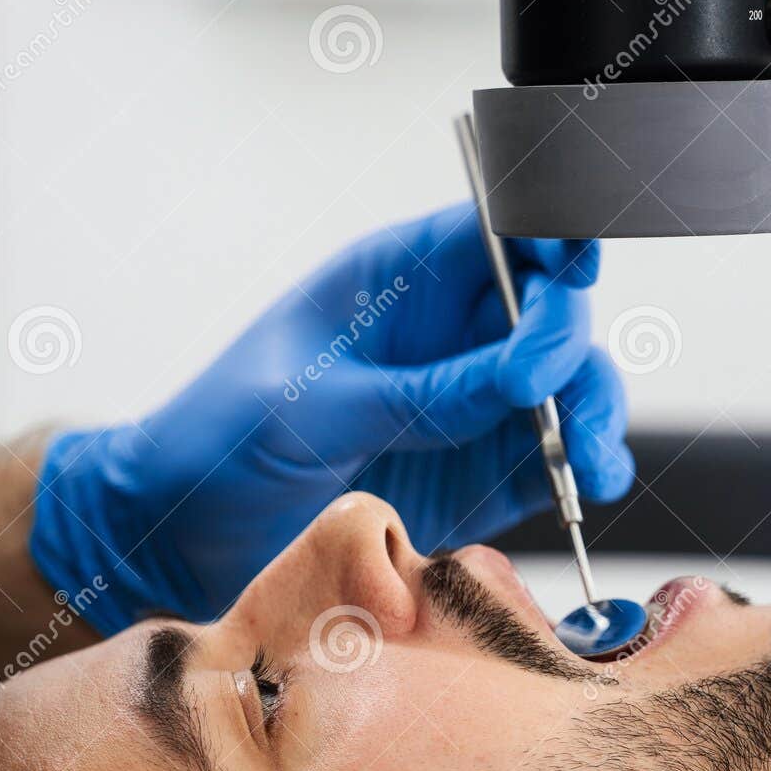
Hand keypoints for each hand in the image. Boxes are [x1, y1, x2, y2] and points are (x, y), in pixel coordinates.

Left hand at [30, 205, 633, 633]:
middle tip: (562, 397)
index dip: (548, 240)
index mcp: (397, 282)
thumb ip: (427, 392)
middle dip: (573, 349)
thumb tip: (528, 373)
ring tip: (589, 459)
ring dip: (590, 416)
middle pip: (547, 316)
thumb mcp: (317, 405)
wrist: (180, 536)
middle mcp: (443, 337)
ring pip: (562, 391)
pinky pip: (543, 463)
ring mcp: (462, 407)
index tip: (573, 273)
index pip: (498, 234)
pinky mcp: (470, 475)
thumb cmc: (221, 440)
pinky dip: (574, 473)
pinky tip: (582, 486)